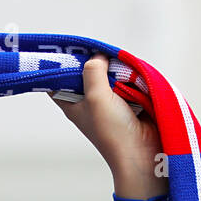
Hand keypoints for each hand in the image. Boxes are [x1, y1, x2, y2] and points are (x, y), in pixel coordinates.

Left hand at [51, 54, 167, 198]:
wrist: (142, 151)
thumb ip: (92, 72)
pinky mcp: (128, 101)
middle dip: (93, 62)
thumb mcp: (96, 97)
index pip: (57, 81)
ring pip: (108, 75)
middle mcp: (88, 102)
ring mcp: (108, 101)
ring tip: (120, 66)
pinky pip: (126, 81)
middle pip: (85, 73)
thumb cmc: (113, 131)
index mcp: (72, 103)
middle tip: (100, 54)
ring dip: (115, 69)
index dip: (59, 65)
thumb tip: (97, 57)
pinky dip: (129, 77)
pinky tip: (133, 74)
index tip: (65, 49)